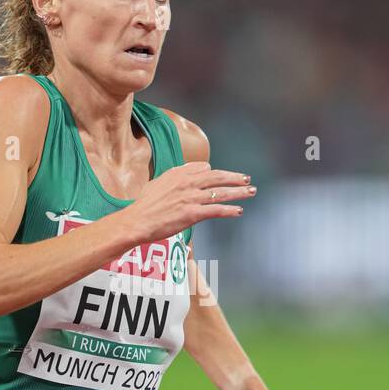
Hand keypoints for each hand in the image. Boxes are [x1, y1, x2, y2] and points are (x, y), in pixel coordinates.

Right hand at [125, 161, 255, 242]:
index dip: (215, 173)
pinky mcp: (193, 213)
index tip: (222, 176)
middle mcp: (187, 183)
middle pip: (217, 177)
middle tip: (247, 179)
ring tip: (251, 192)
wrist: (137, 220)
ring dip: (239, 192)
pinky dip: (230, 210)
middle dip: (235, 177)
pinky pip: (217, 210)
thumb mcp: (158, 182)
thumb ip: (174, 177)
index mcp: (178, 174)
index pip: (204, 168)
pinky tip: (239, 211)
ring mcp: (191, 198)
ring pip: (221, 192)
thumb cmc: (144, 205)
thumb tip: (185, 173)